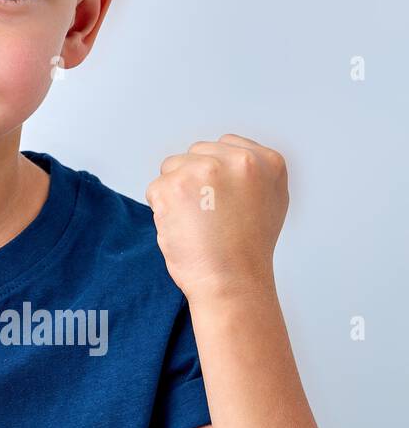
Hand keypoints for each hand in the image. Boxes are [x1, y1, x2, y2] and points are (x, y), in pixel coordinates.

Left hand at [145, 133, 288, 304]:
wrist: (231, 282)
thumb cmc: (247, 251)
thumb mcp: (271, 200)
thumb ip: (253, 173)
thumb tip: (226, 158)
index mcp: (266, 162)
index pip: (224, 145)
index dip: (217, 175)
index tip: (222, 198)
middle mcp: (237, 160)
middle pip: (196, 154)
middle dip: (195, 180)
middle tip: (210, 215)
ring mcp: (202, 171)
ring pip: (172, 167)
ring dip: (177, 192)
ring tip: (198, 222)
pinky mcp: (172, 186)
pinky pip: (155, 189)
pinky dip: (162, 208)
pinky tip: (183, 227)